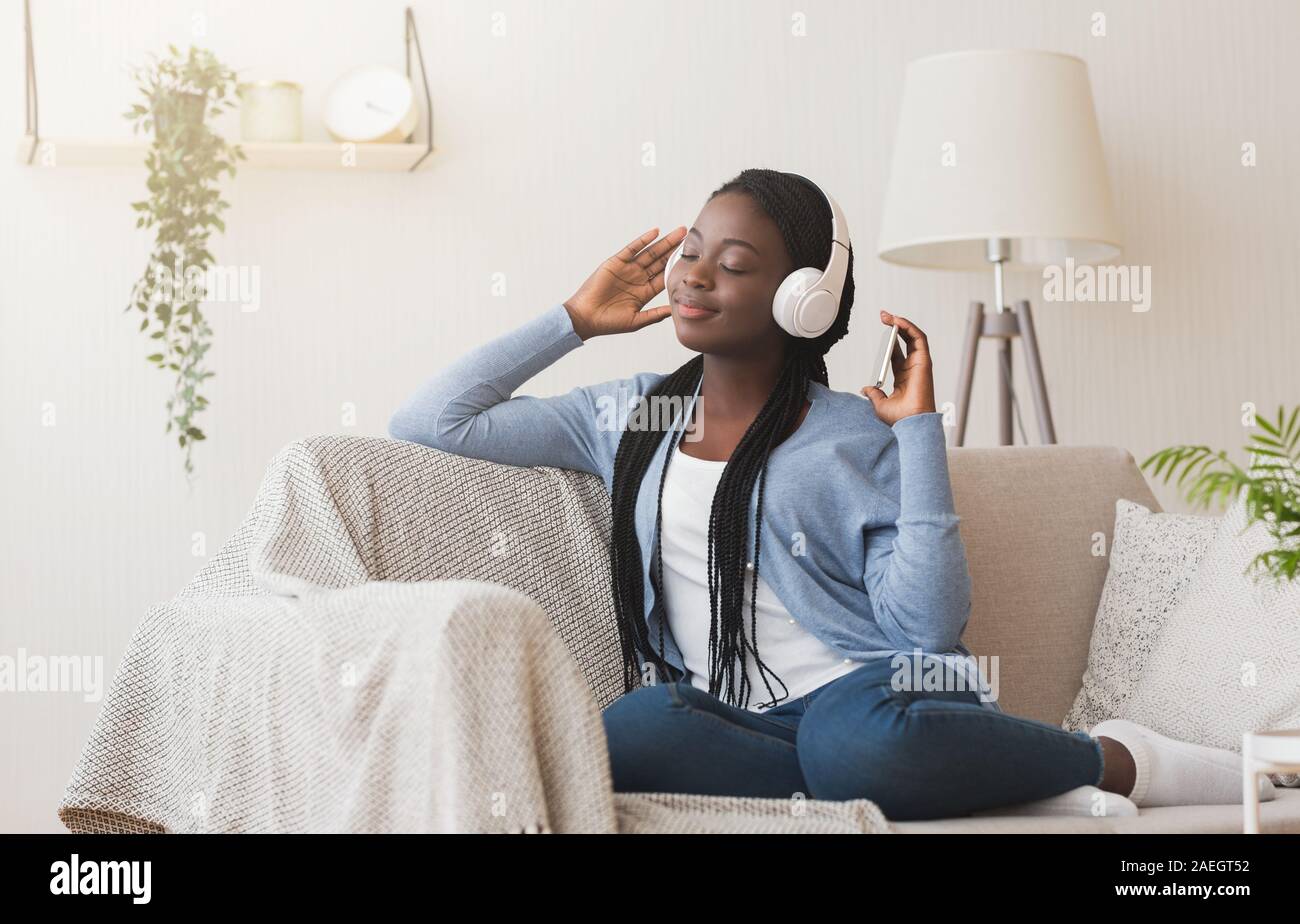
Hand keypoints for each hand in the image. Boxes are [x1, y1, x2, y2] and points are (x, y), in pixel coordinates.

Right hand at [563, 226, 686, 340]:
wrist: (586, 317)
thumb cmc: (609, 323)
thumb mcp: (637, 321)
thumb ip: (655, 315)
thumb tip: (675, 310)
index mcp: (644, 292)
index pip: (664, 276)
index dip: (677, 268)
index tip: (692, 260)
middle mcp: (637, 279)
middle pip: (660, 261)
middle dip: (674, 250)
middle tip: (690, 238)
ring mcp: (627, 270)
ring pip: (649, 253)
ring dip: (664, 242)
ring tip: (679, 232)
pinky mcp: (615, 263)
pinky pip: (631, 249)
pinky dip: (643, 240)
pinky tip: (655, 232)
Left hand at [860, 310, 936, 425]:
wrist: (910, 422)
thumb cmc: (900, 418)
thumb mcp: (880, 404)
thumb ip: (874, 394)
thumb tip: (866, 389)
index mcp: (904, 376)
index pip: (897, 353)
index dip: (890, 341)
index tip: (880, 333)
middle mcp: (913, 368)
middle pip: (906, 341)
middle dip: (895, 326)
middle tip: (884, 316)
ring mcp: (919, 363)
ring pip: (914, 336)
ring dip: (902, 323)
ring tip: (889, 315)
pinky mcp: (923, 361)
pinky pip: (918, 338)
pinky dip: (909, 327)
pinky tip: (897, 321)